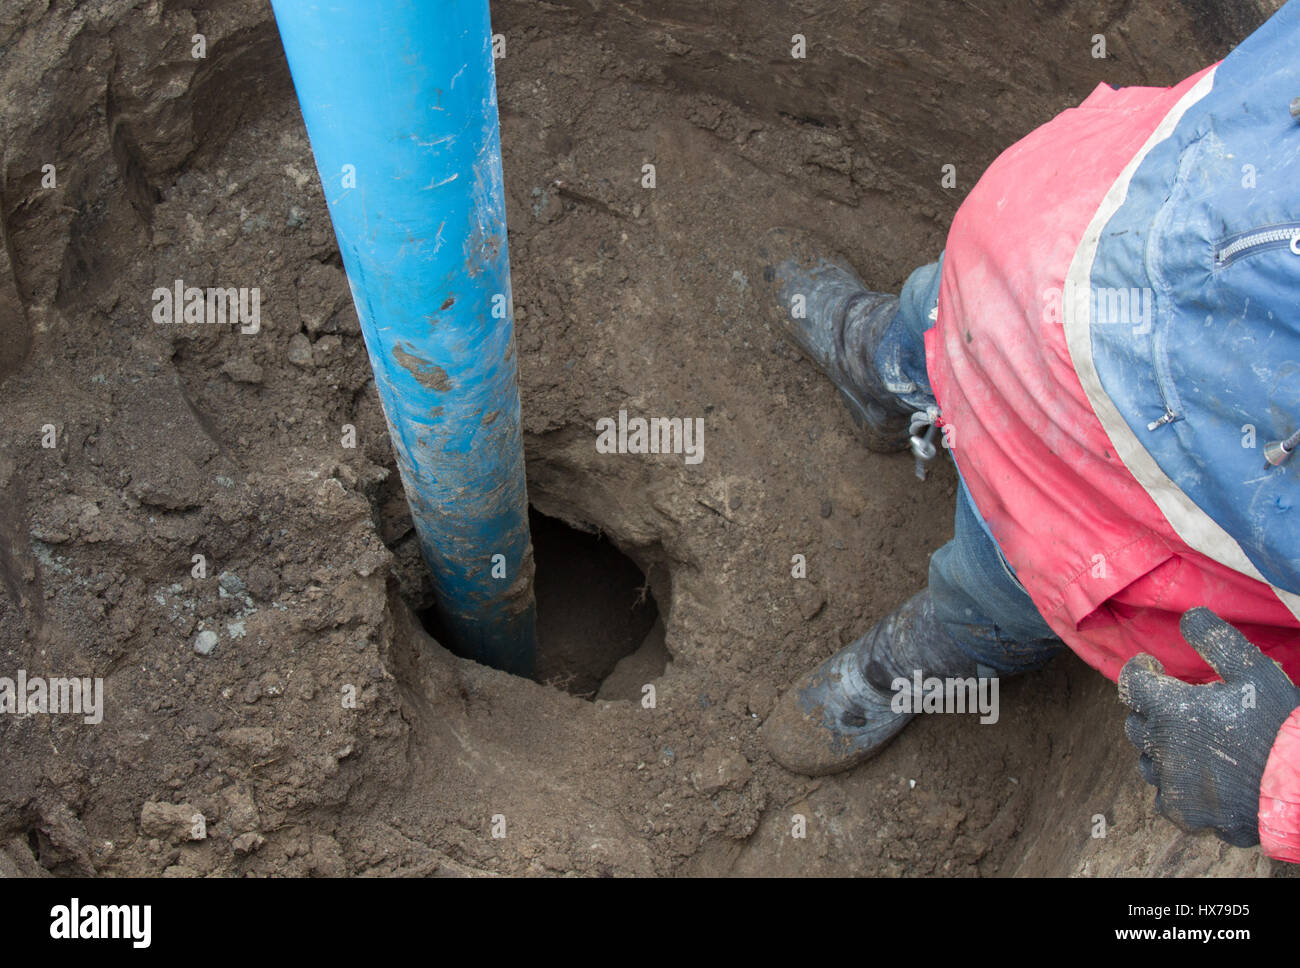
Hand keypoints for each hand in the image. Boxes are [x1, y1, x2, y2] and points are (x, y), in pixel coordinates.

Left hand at [1118, 608, 1299, 846]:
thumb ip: (1216, 640)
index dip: (1140, 668)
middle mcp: (1161, 747)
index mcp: (1171, 709)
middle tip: (1174, 702)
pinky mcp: (1182, 811)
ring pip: (1146, 758)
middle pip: (1136, 721)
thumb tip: (1189, 615)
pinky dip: (1175, 779)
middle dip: (1150, 707)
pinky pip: (1164, 792)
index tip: (1152, 664)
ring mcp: (1170, 782)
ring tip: (1187, 738)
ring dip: (1160, 744)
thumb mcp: (1254, 671)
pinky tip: (1198, 772)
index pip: (1132, 682)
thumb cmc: (1279, 726)